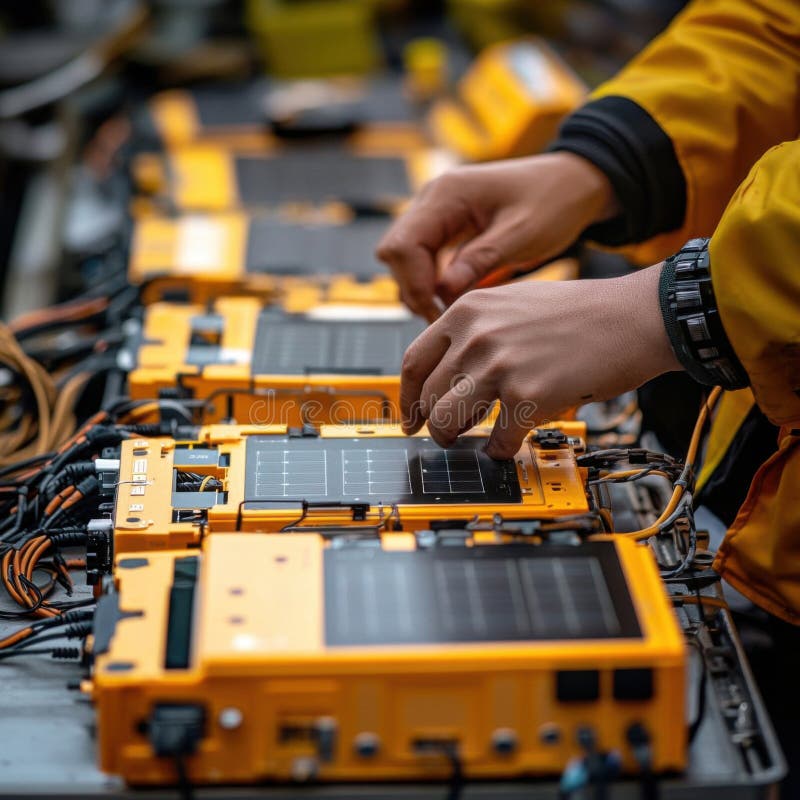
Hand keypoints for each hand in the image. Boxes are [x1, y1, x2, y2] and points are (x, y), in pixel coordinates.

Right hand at [376, 152, 617, 320]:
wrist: (572, 183)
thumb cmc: (553, 199)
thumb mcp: (521, 235)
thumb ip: (479, 261)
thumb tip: (442, 292)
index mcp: (447, 194)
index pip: (403, 245)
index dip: (414, 284)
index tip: (438, 311)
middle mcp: (433, 200)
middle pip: (395, 253)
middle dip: (414, 289)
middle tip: (443, 318)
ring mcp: (436, 214)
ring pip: (404, 260)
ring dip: (421, 288)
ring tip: (450, 312)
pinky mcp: (444, 229)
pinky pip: (422, 260)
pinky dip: (432, 283)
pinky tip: (454, 299)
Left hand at [400, 264, 681, 458]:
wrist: (632, 317)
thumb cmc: (580, 312)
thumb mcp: (510, 303)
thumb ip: (475, 331)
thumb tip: (449, 371)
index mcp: (467, 311)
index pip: (413, 361)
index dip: (405, 397)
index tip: (408, 415)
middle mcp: (475, 337)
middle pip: (427, 397)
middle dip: (433, 423)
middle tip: (445, 434)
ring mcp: (499, 366)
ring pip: (447, 422)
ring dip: (456, 439)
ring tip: (476, 439)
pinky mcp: (528, 396)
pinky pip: (498, 440)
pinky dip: (502, 450)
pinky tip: (511, 444)